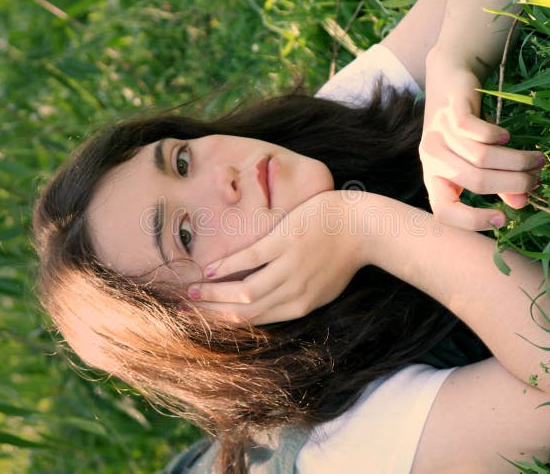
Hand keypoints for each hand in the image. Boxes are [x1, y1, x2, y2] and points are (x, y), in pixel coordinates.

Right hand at [187, 190, 369, 324]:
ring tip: (191, 293)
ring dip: (214, 294)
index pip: (255, 321)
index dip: (225, 323)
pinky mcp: (286, 243)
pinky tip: (210, 269)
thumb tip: (264, 304)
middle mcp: (292, 292)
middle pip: (245, 311)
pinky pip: (251, 259)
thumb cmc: (343, 255)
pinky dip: (228, 267)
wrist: (364, 227)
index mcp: (299, 306)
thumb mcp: (321, 287)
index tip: (203, 322)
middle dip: (212, 314)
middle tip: (185, 313)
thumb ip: (293, 297)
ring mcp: (288, 268)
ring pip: (244, 291)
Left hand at [420, 54, 544, 230]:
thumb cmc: (466, 131)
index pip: (444, 211)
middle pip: (476, 182)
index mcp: (434, 179)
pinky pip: (476, 131)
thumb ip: (497, 186)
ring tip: (537, 161)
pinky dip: (496, 137)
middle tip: (536, 180)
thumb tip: (522, 204)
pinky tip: (508, 137)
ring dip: (516, 161)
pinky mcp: (451, 112)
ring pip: (482, 158)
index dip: (472, 220)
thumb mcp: (478, 162)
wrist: (450, 80)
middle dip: (512, 183)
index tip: (504, 220)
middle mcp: (432, 159)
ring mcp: (439, 134)